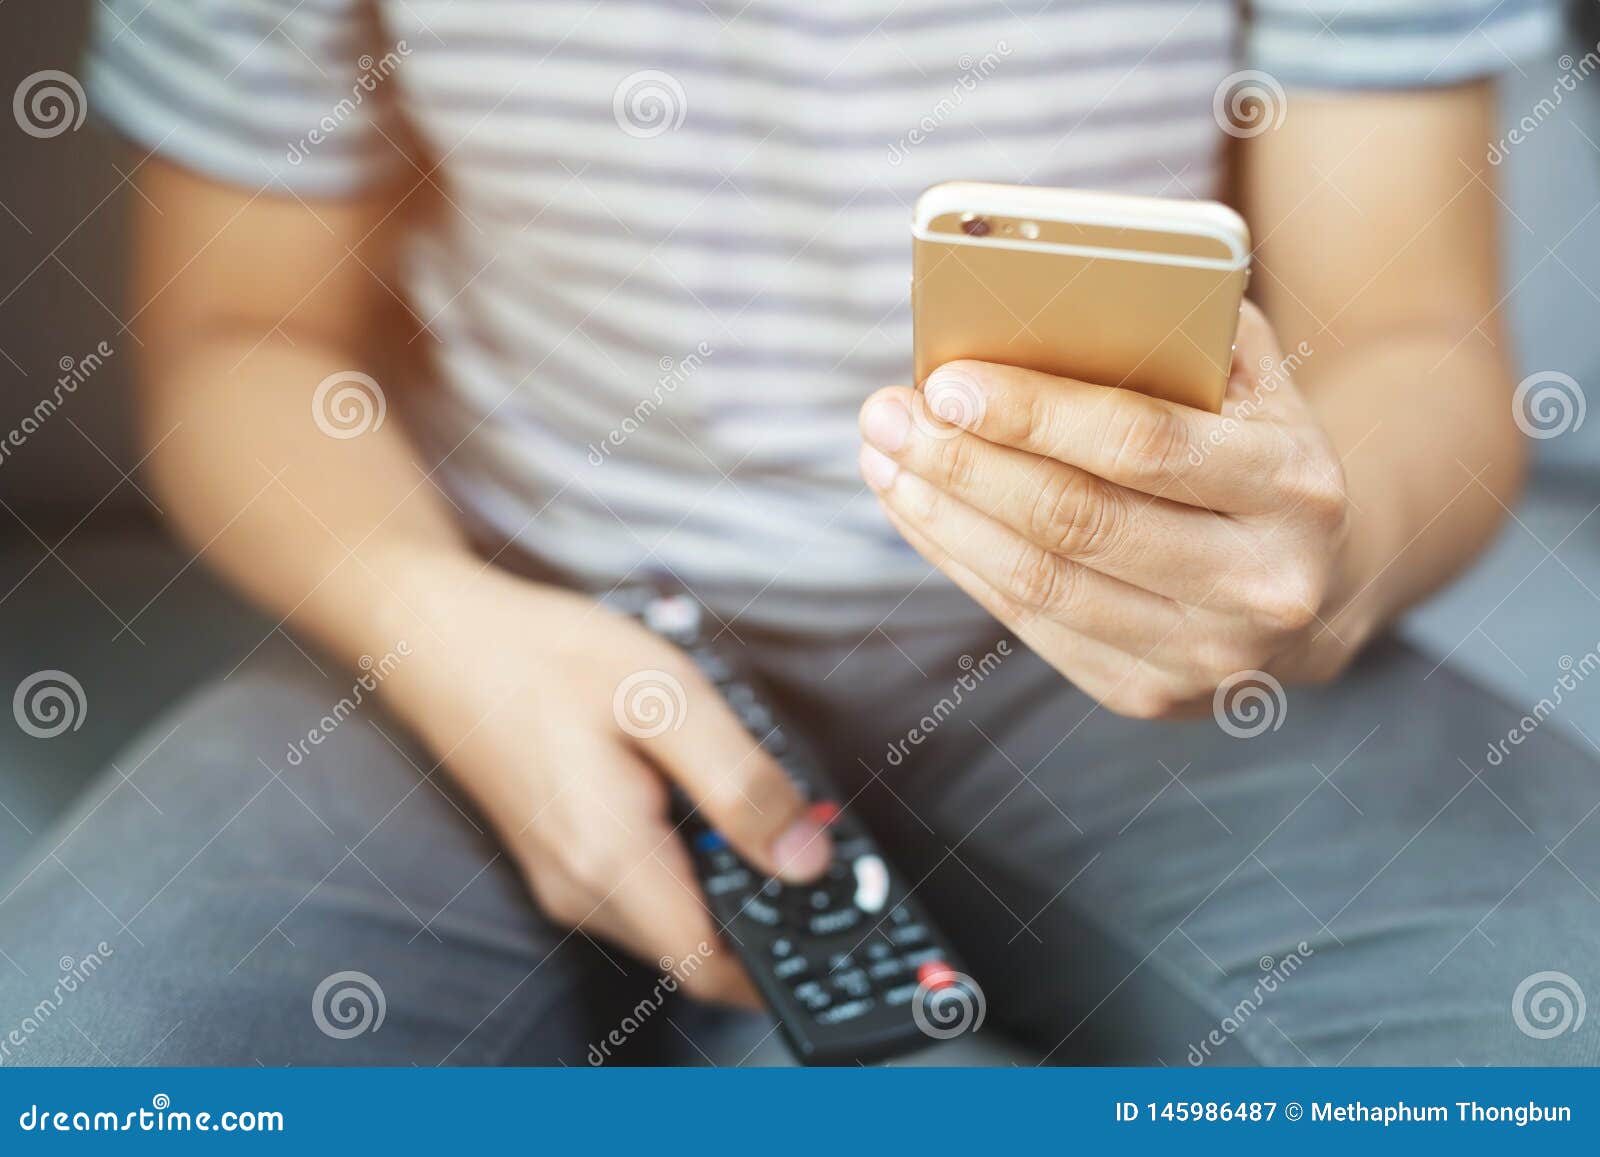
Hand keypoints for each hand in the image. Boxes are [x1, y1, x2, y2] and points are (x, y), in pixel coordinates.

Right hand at [381, 561, 831, 1005]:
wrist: (440, 640)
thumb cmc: (544, 656)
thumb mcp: (666, 698)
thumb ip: (740, 785)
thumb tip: (807, 861)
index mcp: (610, 859)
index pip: (710, 971)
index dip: (782, 967)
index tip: (837, 927)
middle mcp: (581, 890)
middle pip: (697, 947)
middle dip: (763, 913)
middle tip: (808, 839)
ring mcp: (563, 879)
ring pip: (670, 919)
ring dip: (725, 884)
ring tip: (756, 809)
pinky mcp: (559, 858)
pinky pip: (640, 889)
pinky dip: (687, 864)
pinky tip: (699, 799)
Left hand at [858, 303, 1355, 718]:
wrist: (1311, 575)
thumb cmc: (1250, 443)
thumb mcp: (1247, 377)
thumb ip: (1174, 330)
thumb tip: (1034, 303)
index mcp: (1295, 485)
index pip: (1141, 445)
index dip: (1035, 415)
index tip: (946, 382)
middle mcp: (1262, 584)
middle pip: (1076, 521)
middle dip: (964, 464)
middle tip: (890, 415)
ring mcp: (1206, 655)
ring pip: (1040, 582)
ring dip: (943, 517)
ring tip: (884, 457)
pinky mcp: (1149, 694)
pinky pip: (1030, 624)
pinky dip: (959, 562)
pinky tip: (914, 510)